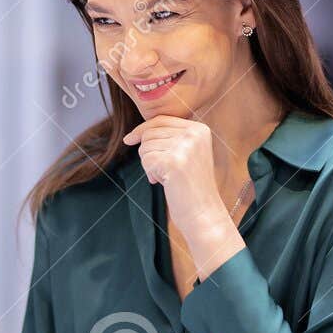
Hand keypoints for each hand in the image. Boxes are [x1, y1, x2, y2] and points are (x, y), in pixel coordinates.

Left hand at [122, 115, 243, 272]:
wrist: (203, 212)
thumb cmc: (191, 186)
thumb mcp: (187, 154)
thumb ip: (169, 138)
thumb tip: (134, 134)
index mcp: (199, 129)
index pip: (161, 120)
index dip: (142, 130)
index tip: (128, 139)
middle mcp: (194, 134)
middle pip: (150, 133)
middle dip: (148, 153)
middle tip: (162, 171)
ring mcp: (185, 147)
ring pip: (146, 146)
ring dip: (150, 165)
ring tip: (166, 178)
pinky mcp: (173, 161)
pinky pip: (146, 160)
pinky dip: (150, 173)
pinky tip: (164, 183)